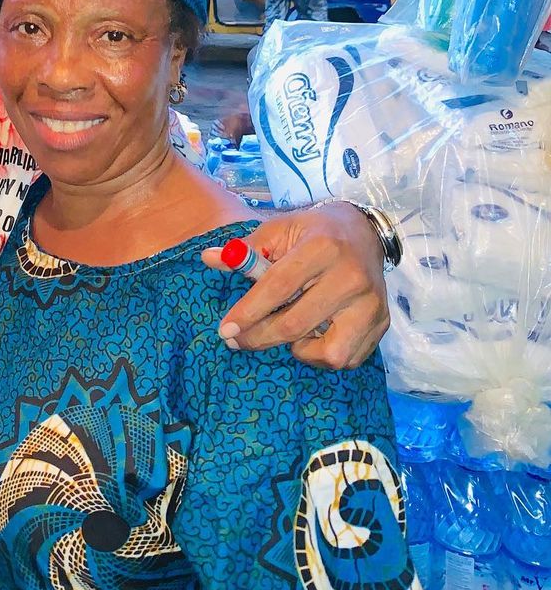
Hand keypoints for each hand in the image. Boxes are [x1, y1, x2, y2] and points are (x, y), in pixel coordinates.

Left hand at [201, 202, 389, 369]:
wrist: (364, 233)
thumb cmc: (313, 233)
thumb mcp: (278, 231)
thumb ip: (244, 250)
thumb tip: (208, 259)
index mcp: (322, 248)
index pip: (279, 287)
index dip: (248, 312)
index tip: (225, 330)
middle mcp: (351, 277)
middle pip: (297, 324)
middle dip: (259, 337)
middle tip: (237, 341)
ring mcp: (370, 304)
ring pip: (330, 351)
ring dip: (301, 349)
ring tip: (290, 332)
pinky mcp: (381, 324)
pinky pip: (347, 358)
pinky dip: (322, 355)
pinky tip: (313, 336)